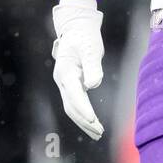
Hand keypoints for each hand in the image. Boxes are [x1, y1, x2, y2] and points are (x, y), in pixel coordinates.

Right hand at [51, 0, 104, 139]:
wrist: (77, 29)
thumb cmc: (85, 37)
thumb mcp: (91, 49)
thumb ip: (92, 66)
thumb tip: (93, 85)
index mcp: (66, 71)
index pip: (74, 94)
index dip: (83, 108)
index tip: (93, 120)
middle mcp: (62, 80)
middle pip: (71, 106)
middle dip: (84, 121)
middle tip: (99, 132)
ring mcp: (65, 84)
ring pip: (71, 108)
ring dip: (84, 122)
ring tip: (98, 133)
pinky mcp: (71, 85)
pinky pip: (75, 104)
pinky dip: (83, 115)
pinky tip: (93, 123)